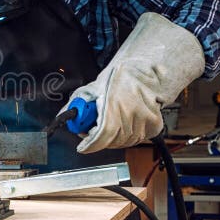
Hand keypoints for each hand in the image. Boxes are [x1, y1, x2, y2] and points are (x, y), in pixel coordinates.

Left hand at [67, 13, 204, 153]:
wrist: (142, 72)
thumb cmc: (116, 78)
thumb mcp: (92, 89)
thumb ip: (77, 104)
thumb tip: (65, 116)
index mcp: (115, 103)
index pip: (103, 134)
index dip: (91, 144)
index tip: (83, 146)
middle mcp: (132, 112)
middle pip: (112, 141)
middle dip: (99, 139)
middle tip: (92, 131)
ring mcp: (145, 120)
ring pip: (124, 142)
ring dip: (113, 139)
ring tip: (109, 124)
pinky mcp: (154, 125)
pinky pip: (136, 139)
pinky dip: (127, 136)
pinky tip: (123, 124)